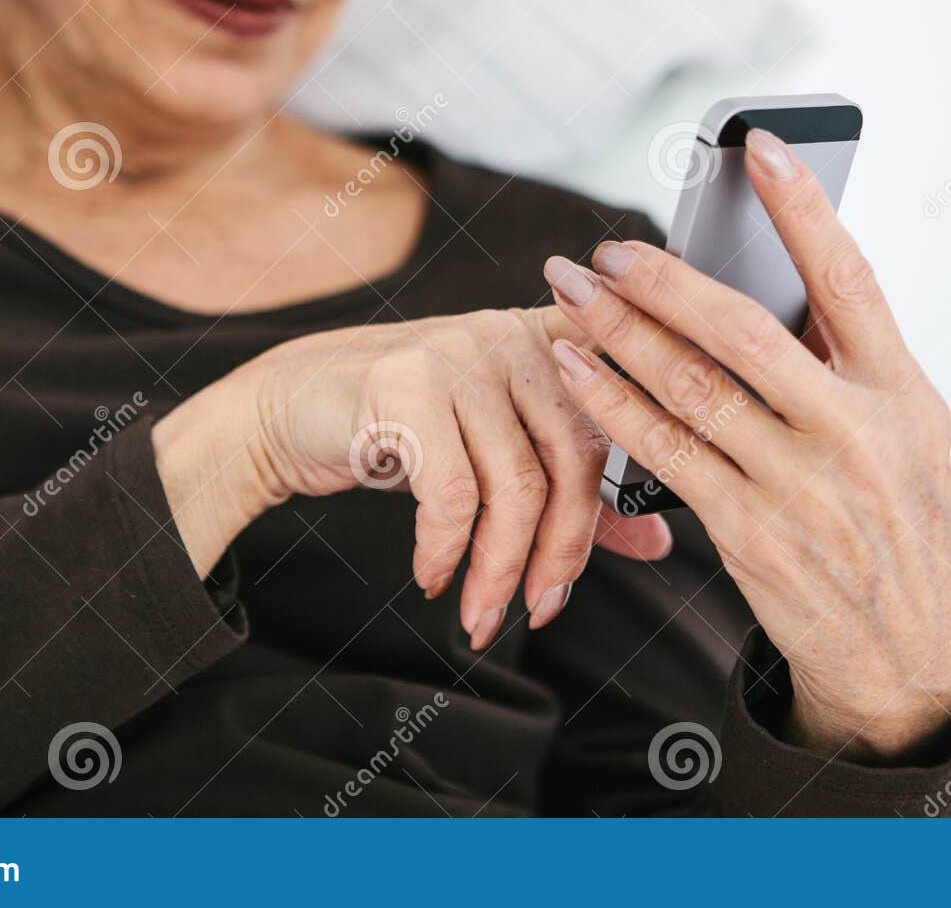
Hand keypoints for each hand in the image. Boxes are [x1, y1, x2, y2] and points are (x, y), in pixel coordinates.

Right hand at [153, 307, 673, 649]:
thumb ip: (578, 488)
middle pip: (574, 460)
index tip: (626, 561)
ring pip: (514, 486)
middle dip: (560, 554)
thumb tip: (658, 544)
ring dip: (499, 568)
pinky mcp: (407, 383)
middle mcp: (513, 336)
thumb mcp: (495, 453)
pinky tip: (432, 574)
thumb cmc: (407, 430)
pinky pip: (452, 493)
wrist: (292, 406)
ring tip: (480, 614)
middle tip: (539, 611)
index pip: (620, 412)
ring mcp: (461, 353)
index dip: (633, 487)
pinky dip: (446, 550)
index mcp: (550, 342)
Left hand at [541, 128, 950, 761]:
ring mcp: (799, 487)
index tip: (759, 145)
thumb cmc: (904, 528)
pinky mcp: (748, 533)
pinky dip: (612, 404)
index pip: (849, 279)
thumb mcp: (909, 437)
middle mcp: (855, 434)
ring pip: (689, 388)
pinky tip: (577, 368)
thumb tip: (765, 282)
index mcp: (901, 393)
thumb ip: (848, 364)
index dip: (803, 209)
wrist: (908, 659)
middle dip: (663, 280)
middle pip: (742, 331)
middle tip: (608, 246)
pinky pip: (664, 454)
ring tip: (570, 291)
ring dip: (618, 333)